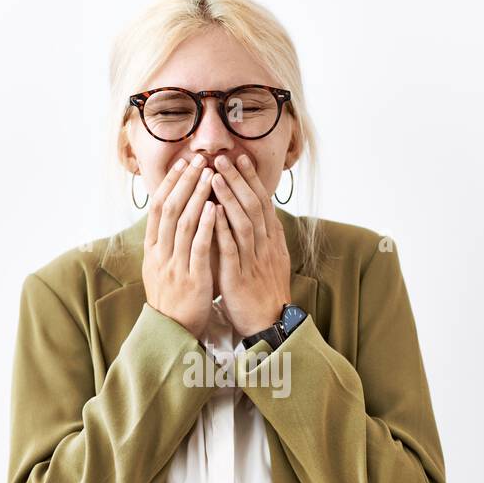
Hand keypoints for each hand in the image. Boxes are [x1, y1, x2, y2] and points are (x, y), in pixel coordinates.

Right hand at [141, 155, 216, 340]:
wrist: (171, 334)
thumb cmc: (173, 298)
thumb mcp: (162, 268)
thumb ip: (167, 243)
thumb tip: (174, 215)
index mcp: (153, 250)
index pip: (158, 208)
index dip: (170, 183)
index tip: (182, 163)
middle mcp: (160, 254)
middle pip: (170, 209)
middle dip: (184, 182)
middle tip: (198, 160)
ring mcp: (175, 267)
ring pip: (183, 224)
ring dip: (197, 196)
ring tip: (209, 174)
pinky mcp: (192, 280)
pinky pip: (198, 248)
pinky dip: (206, 226)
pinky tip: (216, 208)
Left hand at [210, 153, 291, 338]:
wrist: (270, 325)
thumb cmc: (264, 293)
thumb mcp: (269, 261)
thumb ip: (262, 238)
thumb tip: (257, 215)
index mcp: (272, 242)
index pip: (263, 203)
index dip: (252, 180)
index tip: (240, 158)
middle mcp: (266, 246)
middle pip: (254, 206)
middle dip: (238, 180)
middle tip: (224, 157)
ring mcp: (254, 261)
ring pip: (244, 222)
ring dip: (229, 197)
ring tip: (213, 175)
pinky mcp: (240, 276)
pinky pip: (232, 248)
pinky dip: (222, 228)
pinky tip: (211, 212)